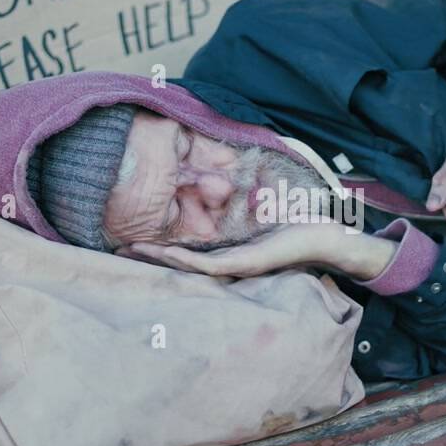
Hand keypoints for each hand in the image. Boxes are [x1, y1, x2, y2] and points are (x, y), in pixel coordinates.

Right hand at [118, 222, 396, 280]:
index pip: (191, 251)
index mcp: (232, 251)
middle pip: (183, 262)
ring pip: (190, 266)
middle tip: (119, 251)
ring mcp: (237, 266)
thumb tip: (243, 179)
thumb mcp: (268, 209)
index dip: (162, 246)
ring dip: (161, 259)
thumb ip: (252, 200)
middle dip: (151, 256)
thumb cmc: (299, 224)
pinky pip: (212, 264)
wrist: (326, 237)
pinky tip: (169, 254)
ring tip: (132, 251)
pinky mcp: (248, 264)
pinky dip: (189, 259)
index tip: (137, 239)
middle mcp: (230, 263)